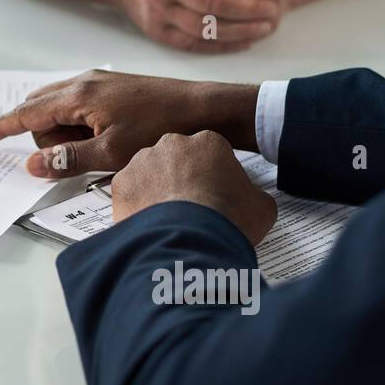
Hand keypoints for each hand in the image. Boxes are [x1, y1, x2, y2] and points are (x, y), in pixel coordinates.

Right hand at [0, 70, 258, 178]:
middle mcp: (83, 82)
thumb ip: (69, 160)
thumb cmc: (160, 129)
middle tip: (77, 158)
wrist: (204, 109)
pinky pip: (77, 107)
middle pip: (40, 111)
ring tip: (101, 150)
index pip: (26, 113)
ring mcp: (97, 82)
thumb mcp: (113, 154)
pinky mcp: (111, 87)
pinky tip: (104, 139)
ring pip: (59, 109)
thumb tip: (32, 166)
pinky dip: (79, 125)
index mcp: (78, 96)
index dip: (2, 126)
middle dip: (46, 138)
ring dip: (66, 134)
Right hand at [104, 0, 283, 51]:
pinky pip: (193, 43)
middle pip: (212, 0)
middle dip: (248, 8)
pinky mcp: (155, 31)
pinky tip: (244, 40)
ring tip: (264, 26)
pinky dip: (221, 45)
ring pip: (204, 27)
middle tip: (273, 8)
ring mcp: (156, 9)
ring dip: (240, 30)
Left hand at [111, 131, 276, 246]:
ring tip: (168, 220)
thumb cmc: (226, 221)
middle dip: (181, 179)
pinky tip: (149, 225)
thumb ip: (253, 195)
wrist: (191, 241)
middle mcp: (172, 144)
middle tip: (189, 207)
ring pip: (148, 173)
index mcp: (208, 142)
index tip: (214, 193)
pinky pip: (128, 192)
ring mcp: (143, 161)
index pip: (210, 153)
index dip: (213, 176)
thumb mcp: (261, 207)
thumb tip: (251, 201)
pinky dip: (136, 206)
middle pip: (176, 159)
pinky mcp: (122, 183)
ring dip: (156, 191)